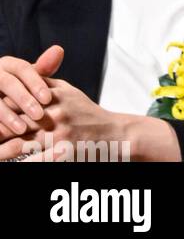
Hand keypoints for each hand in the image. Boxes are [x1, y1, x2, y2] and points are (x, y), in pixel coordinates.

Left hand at [0, 53, 122, 161]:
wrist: (116, 134)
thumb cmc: (89, 115)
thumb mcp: (71, 93)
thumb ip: (48, 85)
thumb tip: (25, 76)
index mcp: (56, 94)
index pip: (21, 97)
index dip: (1, 103)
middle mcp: (56, 111)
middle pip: (17, 119)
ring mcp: (59, 132)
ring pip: (20, 141)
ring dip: (1, 149)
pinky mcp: (63, 152)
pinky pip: (33, 159)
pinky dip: (17, 162)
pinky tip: (4, 161)